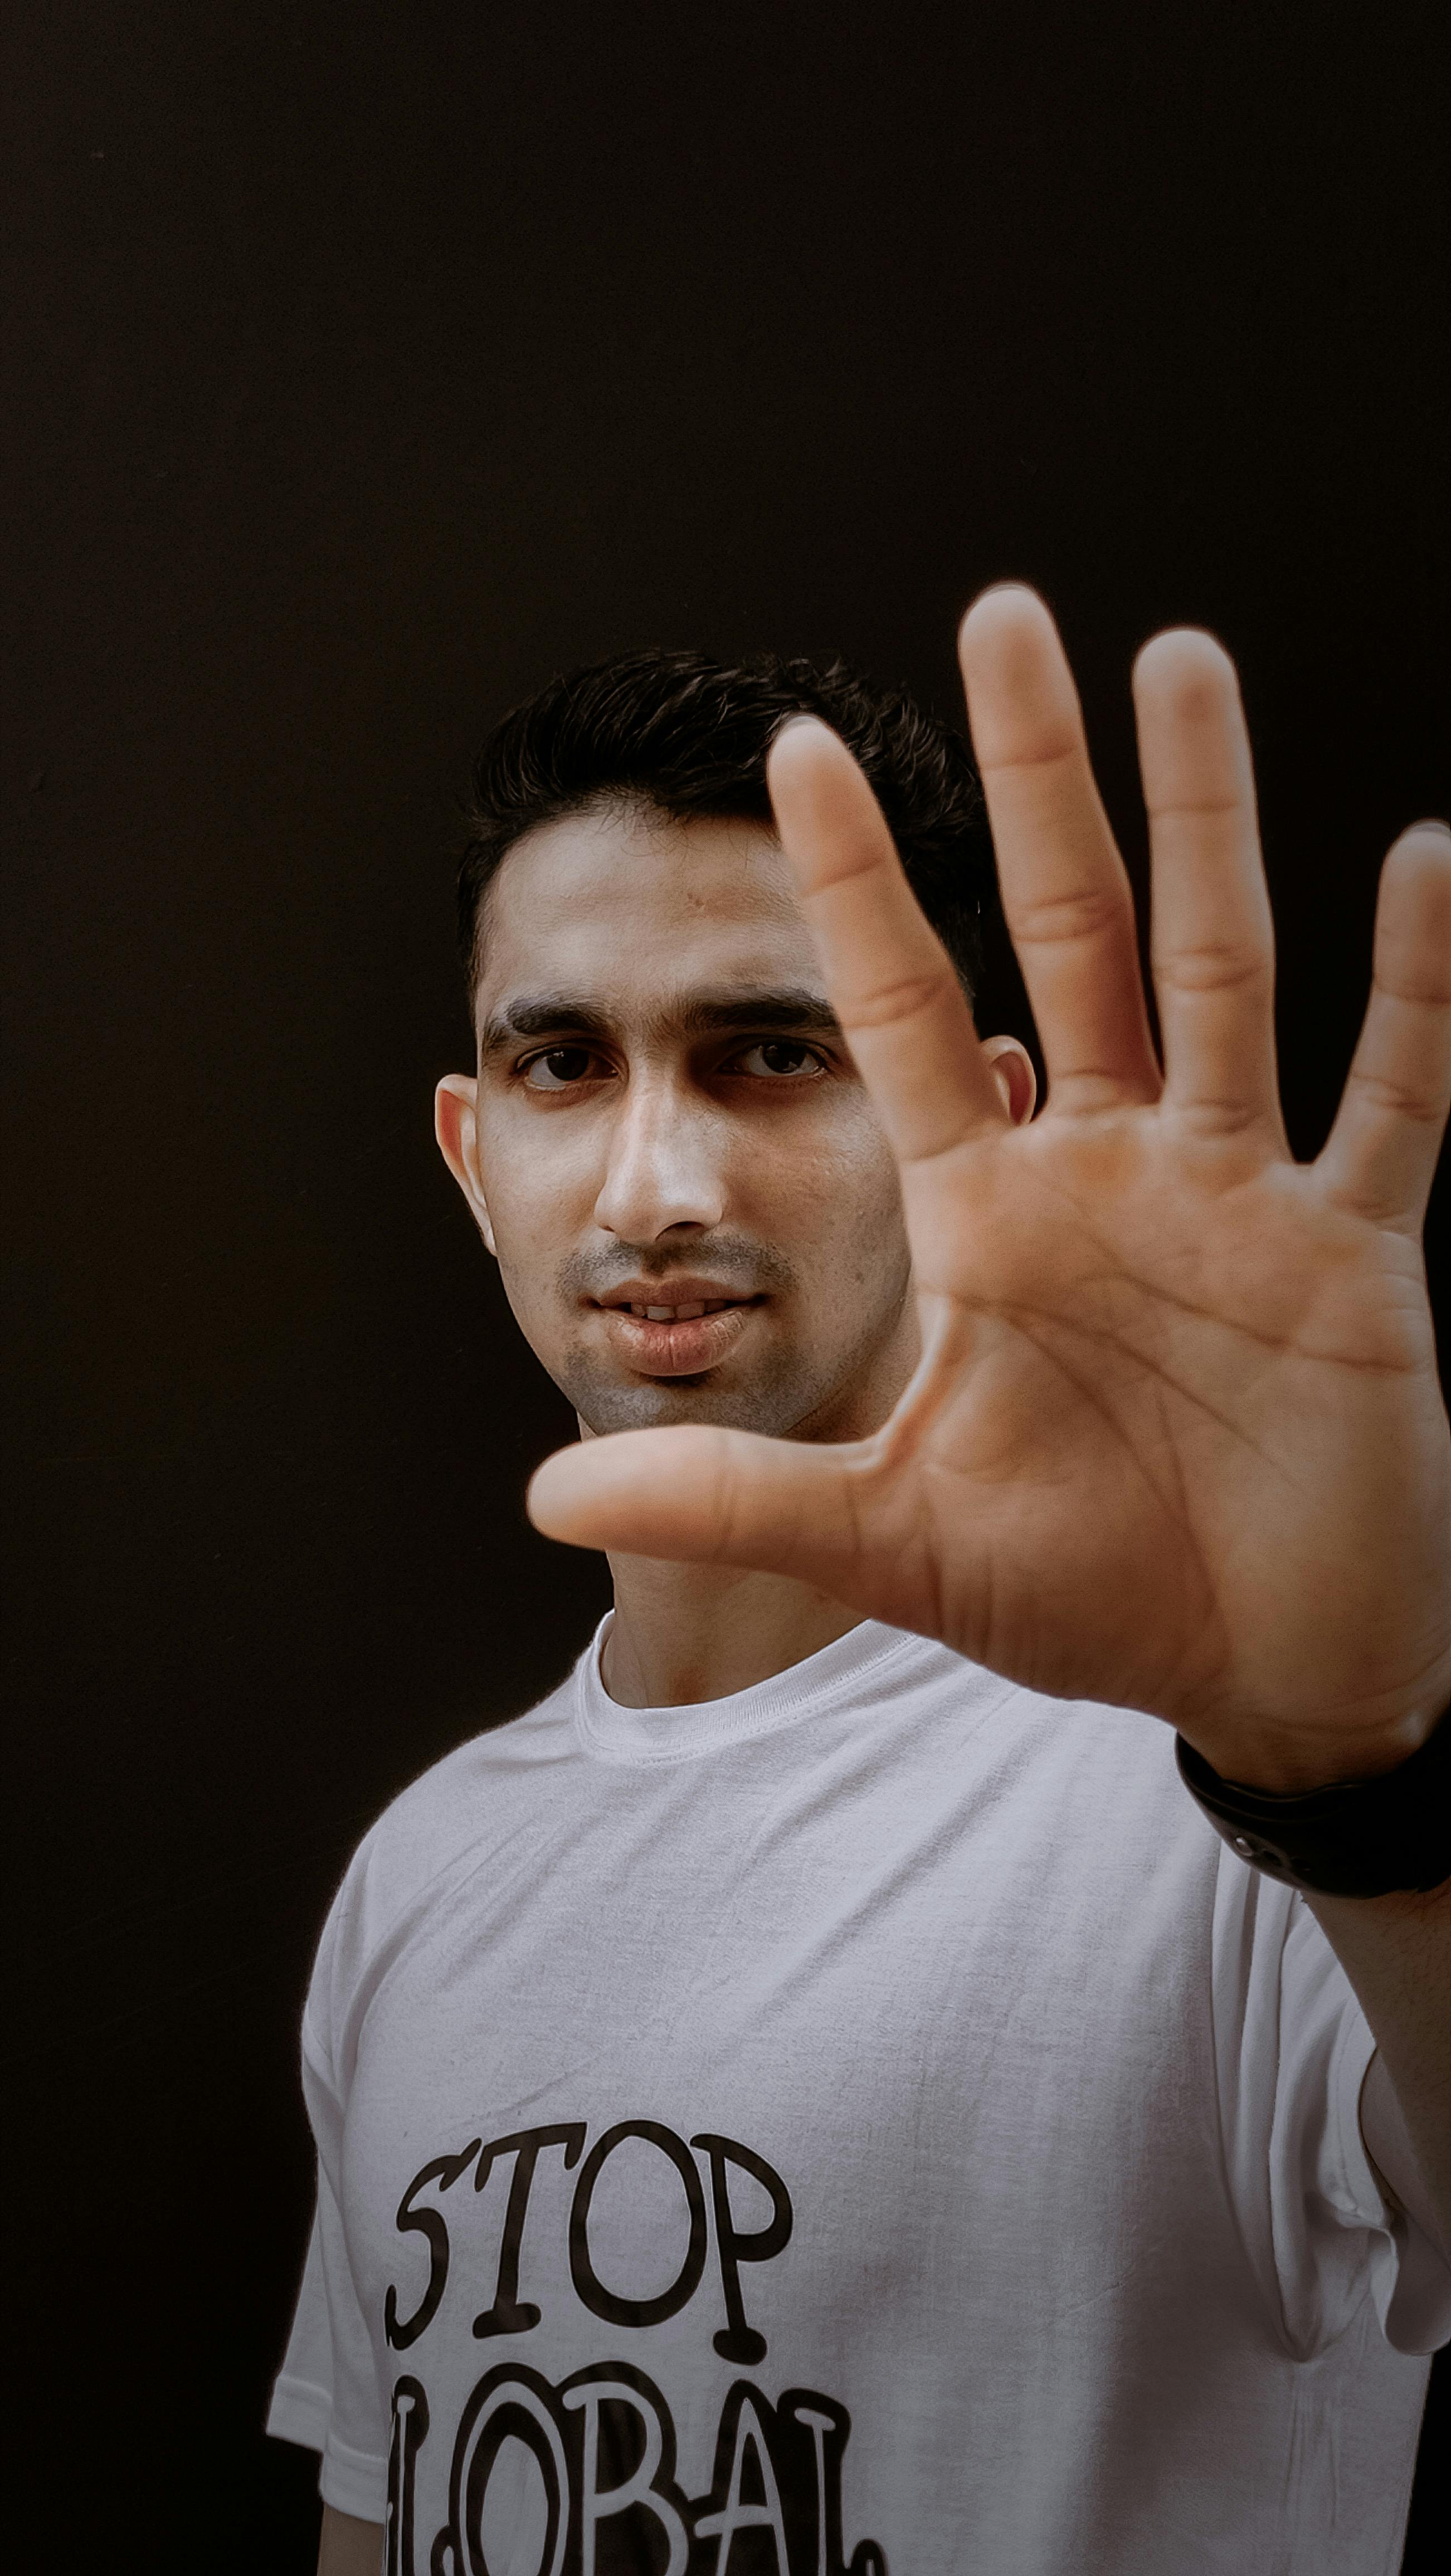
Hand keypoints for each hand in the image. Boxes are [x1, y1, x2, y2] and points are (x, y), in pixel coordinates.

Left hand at [529, 587, 1450, 1789]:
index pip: (907, 1007)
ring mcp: (1236, 1197)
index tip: (795, 749)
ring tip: (1178, 658)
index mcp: (991, 1217)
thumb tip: (548, 1497)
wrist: (1256, 1665)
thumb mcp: (891, 1538)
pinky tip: (1415, 859)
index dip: (855, 882)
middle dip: (1034, 779)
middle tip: (1000, 614)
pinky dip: (1416, 991)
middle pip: (1068, 933)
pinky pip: (1392, 1098)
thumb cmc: (1085, 1591)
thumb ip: (733, 1500)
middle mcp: (1108, 1171)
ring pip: (1222, 968)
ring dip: (1205, 819)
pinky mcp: (1353, 1255)